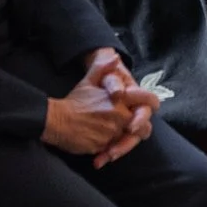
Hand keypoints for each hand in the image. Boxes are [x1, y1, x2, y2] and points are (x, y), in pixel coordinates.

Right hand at [45, 51, 154, 165]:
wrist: (56, 120)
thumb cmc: (74, 101)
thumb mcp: (88, 82)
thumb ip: (103, 69)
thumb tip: (115, 57)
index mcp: (120, 100)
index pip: (147, 102)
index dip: (150, 106)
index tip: (147, 110)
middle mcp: (120, 117)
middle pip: (141, 129)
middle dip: (135, 130)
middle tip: (128, 129)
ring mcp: (112, 133)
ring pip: (125, 140)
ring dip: (120, 140)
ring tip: (107, 134)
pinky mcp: (103, 147)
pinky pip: (111, 149)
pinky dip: (108, 148)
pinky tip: (98, 142)